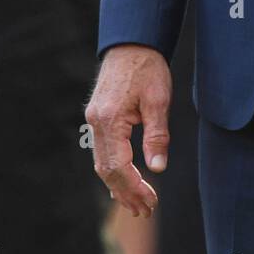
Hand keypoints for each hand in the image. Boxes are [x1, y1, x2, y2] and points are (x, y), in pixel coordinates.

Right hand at [86, 44, 171, 219]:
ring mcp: (94, 121)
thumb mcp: (159, 99)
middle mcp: (96, 122)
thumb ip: (157, 134)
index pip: (119, 166)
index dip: (135, 187)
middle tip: (145, 211)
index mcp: (110, 118)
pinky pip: (102, 152)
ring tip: (136, 205)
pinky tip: (123, 183)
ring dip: (118, 186)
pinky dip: (113, 171)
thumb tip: (157, 168)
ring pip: (102, 164)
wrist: (132, 42)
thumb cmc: (148, 68)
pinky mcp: (97, 118)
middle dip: (126, 193)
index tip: (151, 201)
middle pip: (107, 170)